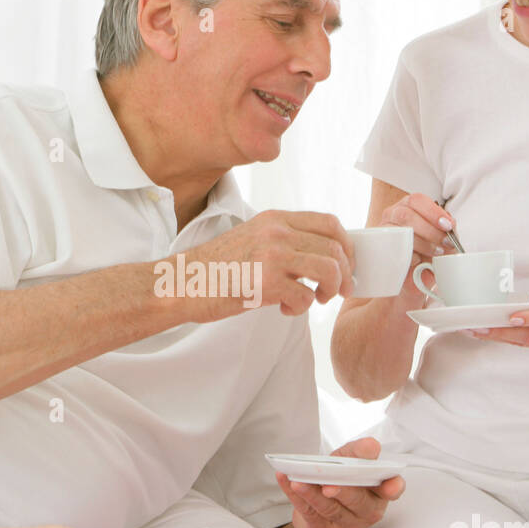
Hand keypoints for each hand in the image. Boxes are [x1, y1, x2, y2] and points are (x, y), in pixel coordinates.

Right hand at [176, 209, 354, 320]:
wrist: (182, 283)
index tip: (346, 265)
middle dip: (344, 274)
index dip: (346, 246)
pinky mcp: (265, 283)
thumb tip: (322, 256)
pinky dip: (301, 307)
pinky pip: (305, 296)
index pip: (329, 223)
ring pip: (328, 270)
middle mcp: (276, 232)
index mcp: (274, 219)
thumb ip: (284, 240)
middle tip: (336, 291)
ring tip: (314, 299)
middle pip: (334, 247)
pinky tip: (286, 308)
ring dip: (329, 289)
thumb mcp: (253, 238)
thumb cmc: (216, 267)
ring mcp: (271, 255)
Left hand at [273, 437, 405, 527]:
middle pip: (357, 500)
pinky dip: (295, 495)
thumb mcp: (349, 463)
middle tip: (330, 485)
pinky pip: (308, 512)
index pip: (391, 489)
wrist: (319, 514)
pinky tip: (286, 480)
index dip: (393, 487)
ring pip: (330, 508)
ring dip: (313, 494)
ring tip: (299, 482)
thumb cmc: (340, 482)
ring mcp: (346, 524)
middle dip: (344, 491)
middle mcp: (367, 511)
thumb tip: (370, 446)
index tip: (391, 485)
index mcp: (379, 492)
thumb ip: (357, 453)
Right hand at [378, 193, 456, 301]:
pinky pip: (392, 249)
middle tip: (445, 243)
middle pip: (406, 215)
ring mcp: (383, 230)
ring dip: (422, 243)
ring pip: (400, 231)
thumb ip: (446, 232)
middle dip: (430, 230)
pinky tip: (418, 261)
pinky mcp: (379, 248)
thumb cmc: (425, 252)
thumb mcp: (440, 240)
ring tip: (435, 253)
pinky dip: (409, 256)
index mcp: (408, 206)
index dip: (434, 212)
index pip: (417, 200)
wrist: (411, 276)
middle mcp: (392, 215)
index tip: (448, 225)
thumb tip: (452, 229)